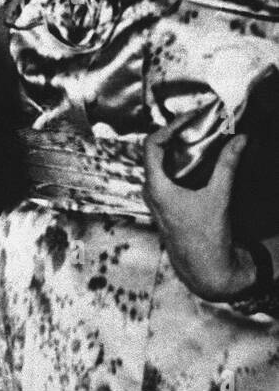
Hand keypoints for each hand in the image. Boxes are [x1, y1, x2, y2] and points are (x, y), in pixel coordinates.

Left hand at [144, 112, 254, 300]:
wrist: (206, 270)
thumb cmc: (207, 237)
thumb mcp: (219, 197)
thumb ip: (228, 165)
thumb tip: (240, 139)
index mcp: (155, 186)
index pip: (151, 144)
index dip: (169, 128)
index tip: (189, 119)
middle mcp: (150, 191)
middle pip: (156, 153)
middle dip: (177, 137)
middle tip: (198, 125)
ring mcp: (156, 200)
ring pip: (162, 166)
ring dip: (180, 152)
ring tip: (201, 139)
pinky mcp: (165, 207)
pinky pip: (168, 179)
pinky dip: (182, 167)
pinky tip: (201, 163)